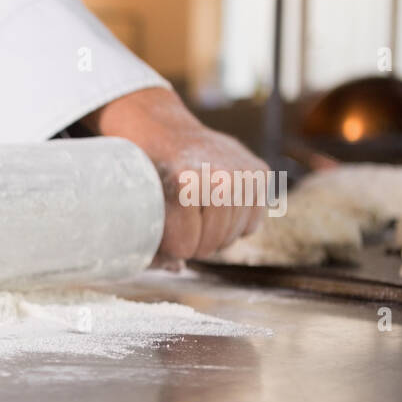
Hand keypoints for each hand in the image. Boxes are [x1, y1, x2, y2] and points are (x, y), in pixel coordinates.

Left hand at [84, 87, 267, 260]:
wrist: (166, 133)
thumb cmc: (151, 175)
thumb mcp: (141, 205)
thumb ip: (154, 243)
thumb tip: (178, 268)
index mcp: (184, 185)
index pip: (186, 247)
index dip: (174, 246)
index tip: (167, 233)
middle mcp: (220, 177)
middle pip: (212, 243)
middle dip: (196, 243)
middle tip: (184, 228)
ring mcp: (244, 173)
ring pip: (235, 236)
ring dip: (217, 234)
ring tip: (200, 217)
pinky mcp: (260, 172)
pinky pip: (254, 222)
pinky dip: (237, 223)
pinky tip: (220, 207)